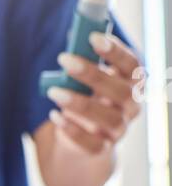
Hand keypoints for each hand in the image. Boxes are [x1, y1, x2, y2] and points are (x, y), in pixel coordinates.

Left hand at [47, 31, 141, 155]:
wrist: (85, 134)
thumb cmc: (86, 94)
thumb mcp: (87, 77)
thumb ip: (84, 59)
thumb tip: (73, 37)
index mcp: (132, 83)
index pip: (133, 66)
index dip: (116, 51)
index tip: (92, 37)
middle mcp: (131, 106)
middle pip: (121, 91)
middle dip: (92, 74)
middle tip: (64, 58)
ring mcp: (119, 129)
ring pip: (108, 118)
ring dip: (79, 103)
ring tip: (53, 91)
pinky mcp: (102, 148)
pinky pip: (92, 143)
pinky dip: (72, 130)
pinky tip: (55, 116)